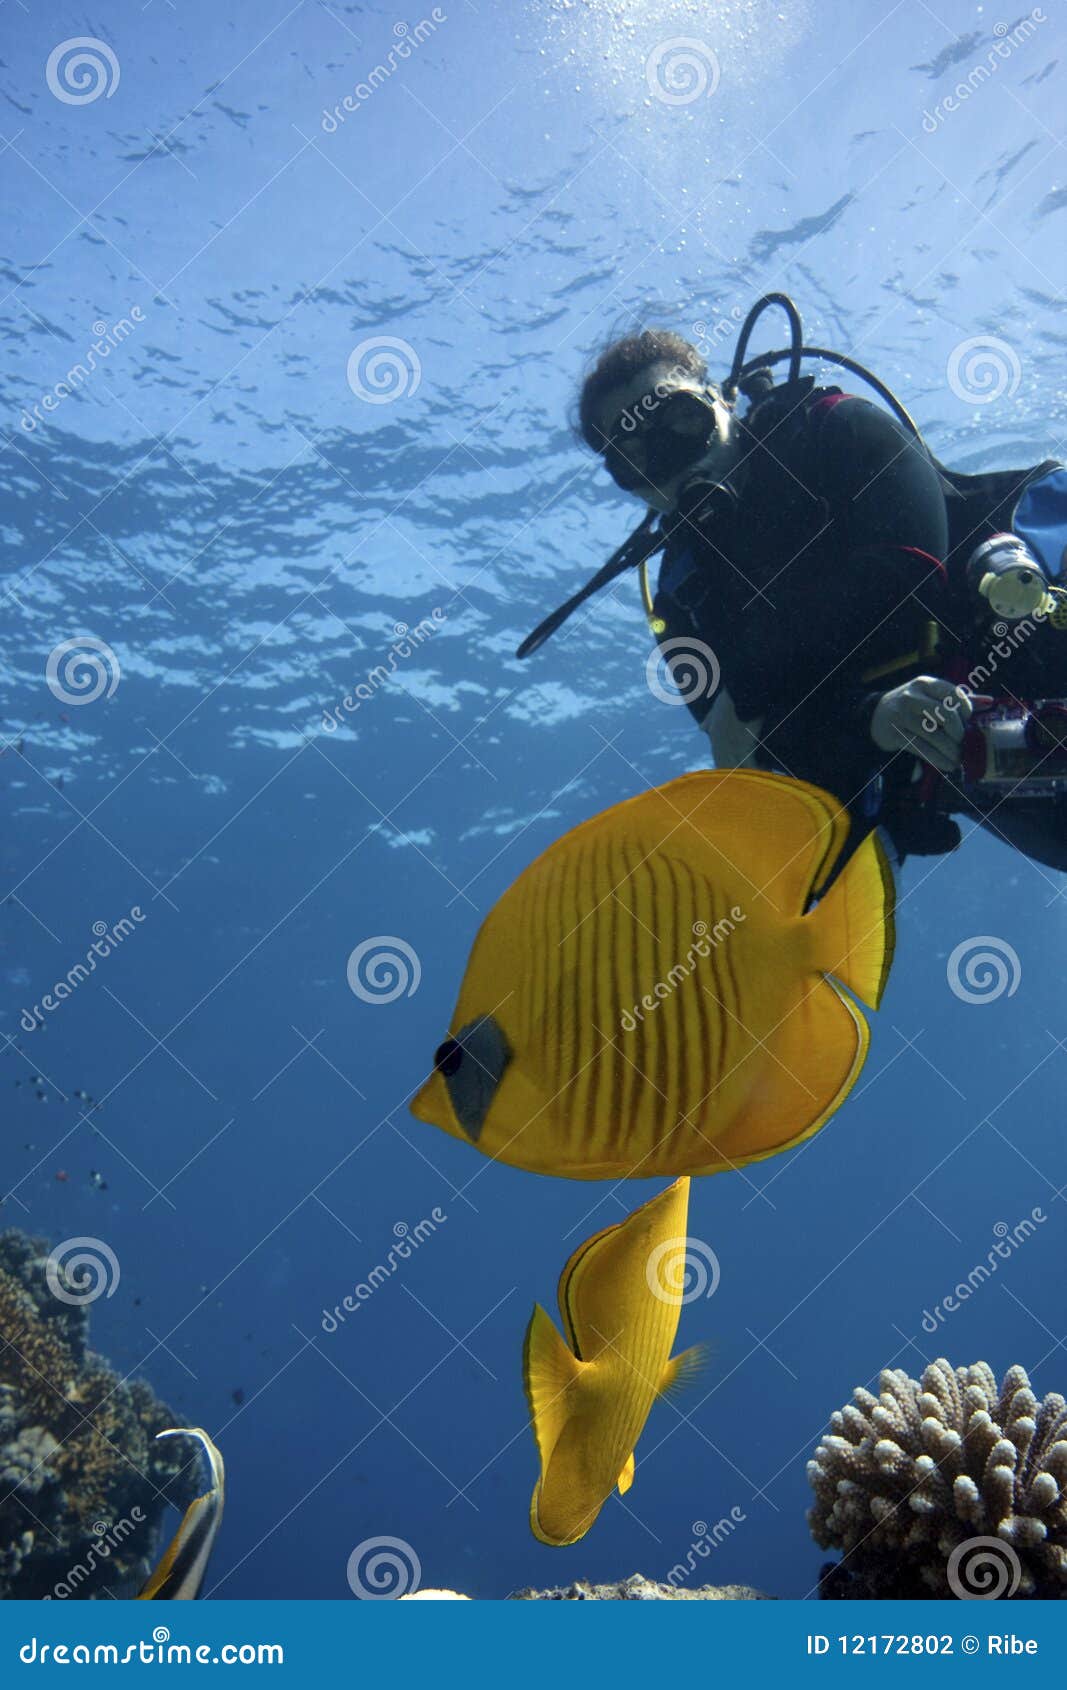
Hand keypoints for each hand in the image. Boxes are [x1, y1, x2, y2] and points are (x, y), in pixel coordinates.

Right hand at [870, 677, 990, 775]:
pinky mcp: (896, 734)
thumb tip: (989, 702)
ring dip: (951, 751)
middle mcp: (913, 697)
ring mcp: (903, 716)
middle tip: (961, 743)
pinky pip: (923, 749)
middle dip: (959, 733)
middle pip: (947, 715)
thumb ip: (957, 699)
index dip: (966, 710)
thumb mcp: (929, 695)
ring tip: (957, 759)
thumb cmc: (912, 706)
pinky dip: (938, 760)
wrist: (875, 716)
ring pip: (935, 736)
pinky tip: (947, 765)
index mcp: (925, 684)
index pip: (954, 694)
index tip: (967, 722)